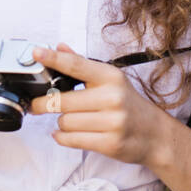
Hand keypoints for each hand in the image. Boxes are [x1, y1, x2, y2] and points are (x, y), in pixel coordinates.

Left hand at [29, 44, 168, 165]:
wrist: (155, 135)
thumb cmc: (129, 105)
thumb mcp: (111, 80)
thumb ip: (83, 66)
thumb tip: (60, 48)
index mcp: (111, 77)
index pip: (76, 65)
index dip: (54, 59)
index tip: (36, 53)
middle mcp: (113, 97)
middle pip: (63, 100)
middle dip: (44, 104)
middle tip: (35, 105)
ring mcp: (112, 122)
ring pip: (65, 122)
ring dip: (61, 123)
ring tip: (69, 121)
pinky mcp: (110, 143)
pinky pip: (72, 140)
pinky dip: (62, 137)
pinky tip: (65, 133)